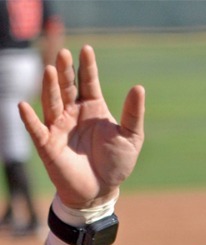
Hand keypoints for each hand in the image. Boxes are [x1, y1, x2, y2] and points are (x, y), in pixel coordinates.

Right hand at [18, 45, 144, 207]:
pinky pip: (36, 129)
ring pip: (51, 102)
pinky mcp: (48, 144)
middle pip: (66, 87)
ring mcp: (59, 127)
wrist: (102, 189)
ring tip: (49, 69)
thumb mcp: (131, 137)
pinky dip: (29, 118)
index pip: (88, 81)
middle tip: (63, 53)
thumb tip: (139, 87)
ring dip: (49, 87)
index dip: (86, 66)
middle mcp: (73, 113)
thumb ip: (133, 113)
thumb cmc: (116, 162)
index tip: (86, 49)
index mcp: (92, 107)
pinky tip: (23, 105)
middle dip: (64, 70)